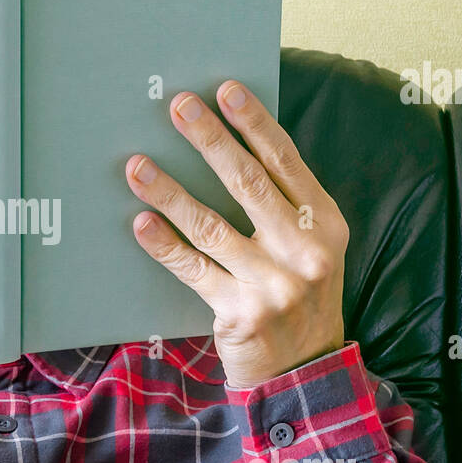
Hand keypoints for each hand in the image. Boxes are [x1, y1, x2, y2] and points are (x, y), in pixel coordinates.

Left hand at [126, 80, 347, 388]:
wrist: (305, 373)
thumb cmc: (297, 296)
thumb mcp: (310, 248)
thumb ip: (282, 205)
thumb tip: (230, 146)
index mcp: (324, 223)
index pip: (285, 161)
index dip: (253, 123)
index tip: (225, 90)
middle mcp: (305, 250)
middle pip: (248, 182)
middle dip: (210, 139)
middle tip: (178, 107)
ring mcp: (274, 283)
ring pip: (211, 224)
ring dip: (169, 190)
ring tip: (137, 165)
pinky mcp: (240, 312)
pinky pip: (192, 269)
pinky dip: (164, 244)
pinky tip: (141, 221)